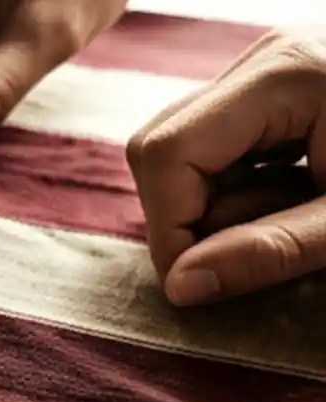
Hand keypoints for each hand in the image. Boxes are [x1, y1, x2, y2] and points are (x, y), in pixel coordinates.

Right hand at [128, 28, 325, 306]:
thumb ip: (271, 251)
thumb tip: (179, 288)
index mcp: (284, 74)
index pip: (167, 152)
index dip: (168, 228)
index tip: (199, 282)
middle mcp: (263, 58)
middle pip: (162, 146)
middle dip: (188, 213)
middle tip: (259, 244)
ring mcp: (266, 67)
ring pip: (182, 147)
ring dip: (215, 202)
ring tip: (291, 214)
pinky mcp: (274, 84)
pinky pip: (216, 142)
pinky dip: (238, 185)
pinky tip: (292, 194)